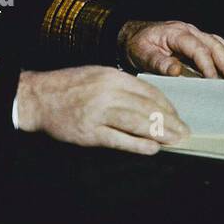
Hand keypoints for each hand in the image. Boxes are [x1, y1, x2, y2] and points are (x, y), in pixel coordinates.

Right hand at [15, 66, 189, 154]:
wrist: (39, 97)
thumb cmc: (70, 86)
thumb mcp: (98, 75)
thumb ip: (123, 86)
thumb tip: (151, 102)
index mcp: (112, 76)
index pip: (149, 91)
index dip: (167, 106)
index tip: (177, 116)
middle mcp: (107, 92)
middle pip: (147, 108)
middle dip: (170, 121)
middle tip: (184, 131)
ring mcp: (98, 113)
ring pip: (137, 123)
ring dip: (160, 133)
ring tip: (175, 140)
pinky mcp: (90, 132)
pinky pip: (120, 140)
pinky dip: (139, 145)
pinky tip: (152, 148)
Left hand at [118, 19, 223, 79]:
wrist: (132, 35)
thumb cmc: (137, 45)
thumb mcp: (143, 54)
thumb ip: (159, 63)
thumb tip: (176, 71)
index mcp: (177, 33)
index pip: (198, 49)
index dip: (208, 66)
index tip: (214, 82)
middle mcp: (190, 31)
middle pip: (215, 46)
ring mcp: (195, 34)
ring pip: (219, 44)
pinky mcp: (197, 40)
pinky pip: (217, 45)